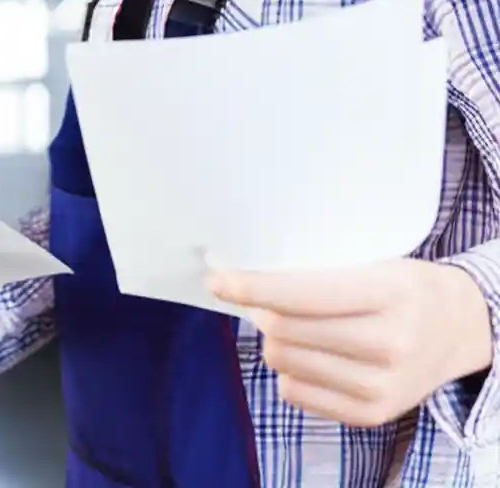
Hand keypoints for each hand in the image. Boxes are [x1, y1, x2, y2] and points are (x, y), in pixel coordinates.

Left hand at [210, 259, 492, 426]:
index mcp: (391, 294)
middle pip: (283, 330)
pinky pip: (293, 392)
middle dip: (260, 311)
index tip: (218, 281)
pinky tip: (314, 355)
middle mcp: (390, 344)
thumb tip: (242, 279)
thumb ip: (318, 271)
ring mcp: (382, 386)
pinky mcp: (372, 414)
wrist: (457, 329)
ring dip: (275, 340)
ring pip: (282, 361)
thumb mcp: (373, 263)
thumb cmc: (401, 287)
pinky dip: (290, 370)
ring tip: (298, 326)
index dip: (252, 287)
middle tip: (265, 300)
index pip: (303, 294)